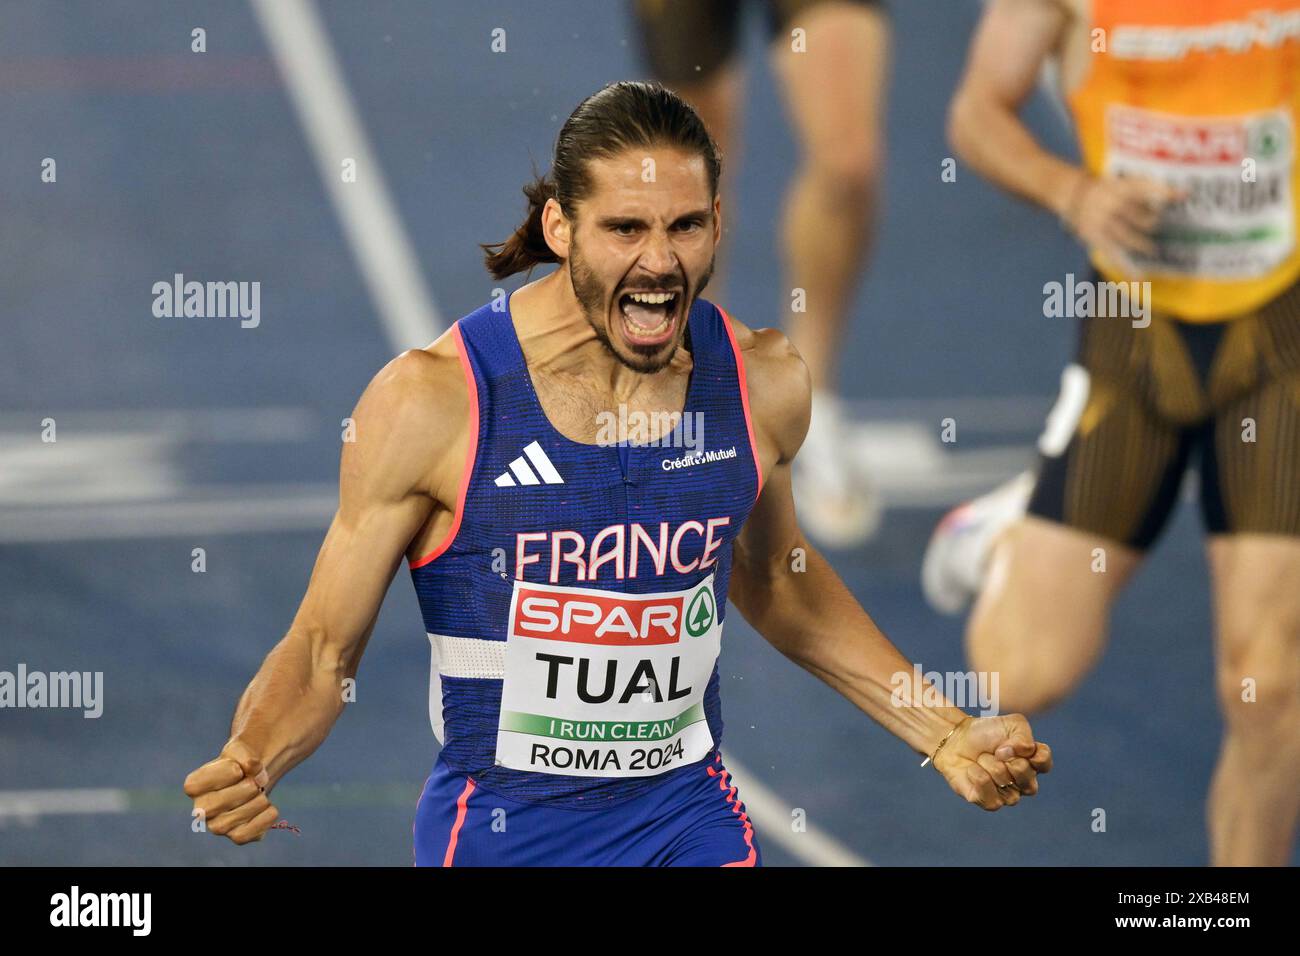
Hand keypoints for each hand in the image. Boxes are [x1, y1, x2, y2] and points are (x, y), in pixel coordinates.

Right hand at [183, 738, 279, 844]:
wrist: (258, 774)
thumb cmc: (244, 760)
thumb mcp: (243, 749)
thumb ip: (246, 756)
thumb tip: (255, 772)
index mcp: (195, 786)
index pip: (194, 786)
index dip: (223, 774)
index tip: (238, 768)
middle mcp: (201, 809)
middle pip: (211, 807)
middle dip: (242, 790)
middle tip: (254, 782)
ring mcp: (217, 825)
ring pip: (226, 824)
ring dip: (254, 804)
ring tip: (262, 792)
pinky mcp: (237, 835)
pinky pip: (243, 837)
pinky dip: (262, 821)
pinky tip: (270, 807)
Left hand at [933, 714, 1051, 810]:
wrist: (956, 740)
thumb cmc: (986, 732)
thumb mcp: (1011, 724)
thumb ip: (1024, 736)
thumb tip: (1023, 752)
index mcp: (1033, 761)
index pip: (1045, 763)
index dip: (1032, 755)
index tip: (1016, 745)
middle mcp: (1024, 781)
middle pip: (1027, 777)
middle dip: (1007, 760)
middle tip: (995, 751)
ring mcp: (1008, 794)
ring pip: (1008, 788)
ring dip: (990, 767)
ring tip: (981, 758)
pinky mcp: (990, 802)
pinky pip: (993, 799)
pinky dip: (979, 779)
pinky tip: (973, 770)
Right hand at [1060, 171, 1182, 276]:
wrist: (1073, 194)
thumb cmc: (1107, 190)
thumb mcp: (1123, 182)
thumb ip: (1147, 189)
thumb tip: (1184, 196)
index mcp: (1120, 187)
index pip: (1146, 188)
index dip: (1165, 193)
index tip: (1184, 196)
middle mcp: (1110, 203)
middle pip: (1140, 217)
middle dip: (1152, 223)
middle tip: (1159, 226)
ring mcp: (1101, 222)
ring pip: (1129, 238)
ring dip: (1144, 245)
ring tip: (1154, 250)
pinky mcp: (1094, 238)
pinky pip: (1113, 254)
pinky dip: (1126, 267)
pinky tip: (1139, 278)